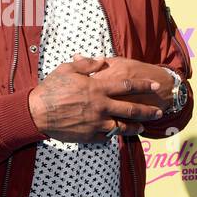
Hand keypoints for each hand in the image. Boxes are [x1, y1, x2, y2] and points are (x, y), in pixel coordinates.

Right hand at [28, 59, 163, 141]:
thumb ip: (87, 64)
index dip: (143, 85)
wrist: (37, 113)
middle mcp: (101, 107)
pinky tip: (118, 133)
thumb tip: (101, 60)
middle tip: (159, 112)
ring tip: (143, 127)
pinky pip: (106, 136)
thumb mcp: (68, 69)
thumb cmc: (51, 88)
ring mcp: (96, 123)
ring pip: (123, 127)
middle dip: (148, 111)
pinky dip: (113, 135)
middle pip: (132, 109)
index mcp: (98, 88)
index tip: (154, 85)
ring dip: (135, 127)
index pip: (127, 86)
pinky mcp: (89, 136)